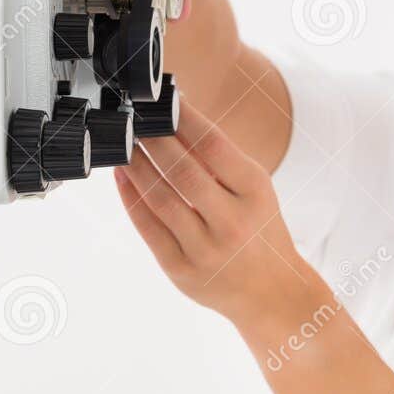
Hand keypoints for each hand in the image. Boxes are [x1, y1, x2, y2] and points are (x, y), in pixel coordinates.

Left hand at [113, 100, 327, 334]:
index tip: (162, 101)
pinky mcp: (182, 271)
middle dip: (151, 140)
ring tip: (123, 145)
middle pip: (181, 171)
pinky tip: (122, 177)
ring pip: (159, 199)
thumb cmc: (259, 229)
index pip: (213, 145)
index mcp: (256, 192)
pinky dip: (130, 198)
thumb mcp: (254, 190)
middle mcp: (232, 221)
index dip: (183, 119)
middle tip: (132, 119)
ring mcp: (206, 249)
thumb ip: (219, 159)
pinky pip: (148, 228)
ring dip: (135, 166)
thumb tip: (174, 117)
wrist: (271, 292)